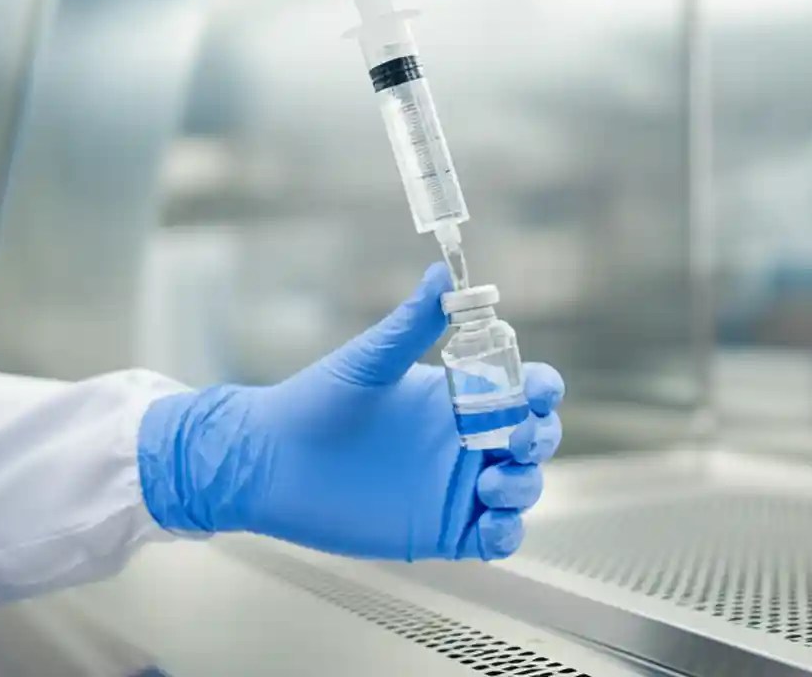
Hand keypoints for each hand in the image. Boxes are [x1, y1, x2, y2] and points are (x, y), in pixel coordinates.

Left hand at [137, 264, 563, 559]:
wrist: (270, 461)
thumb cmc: (316, 403)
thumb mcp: (370, 360)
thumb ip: (411, 323)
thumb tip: (443, 274)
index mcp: (457, 397)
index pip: (523, 392)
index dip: (542, 390)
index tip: (538, 391)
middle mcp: (465, 442)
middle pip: (534, 441)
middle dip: (540, 439)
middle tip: (514, 440)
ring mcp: (458, 488)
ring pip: (522, 489)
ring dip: (523, 486)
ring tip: (489, 483)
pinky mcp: (445, 531)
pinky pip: (496, 538)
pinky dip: (508, 532)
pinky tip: (490, 521)